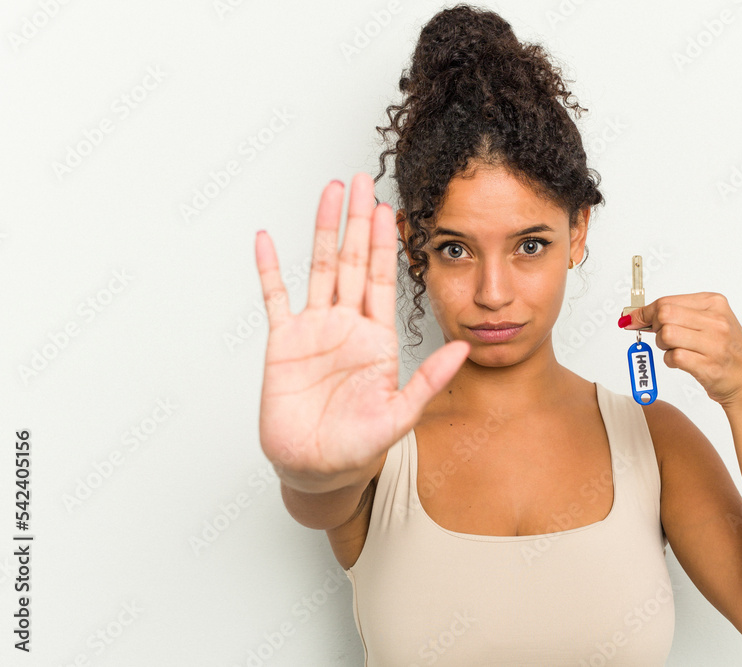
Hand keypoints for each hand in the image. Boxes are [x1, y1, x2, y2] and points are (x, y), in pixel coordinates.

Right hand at [254, 173, 469, 492]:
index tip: (390, 209)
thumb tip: (464, 349)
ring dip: (324, 231)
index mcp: (377, 338)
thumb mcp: (400, 414)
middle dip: (358, 221)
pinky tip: (267, 240)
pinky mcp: (283, 345)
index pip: (383, 279)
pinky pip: (274, 299)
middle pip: (353, 262)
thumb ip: (429, 380)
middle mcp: (347, 326)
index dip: (386, 243)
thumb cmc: (359, 448)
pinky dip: (269, 269)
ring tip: (329, 194)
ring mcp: (314, 332)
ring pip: (319, 269)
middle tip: (362, 180)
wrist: (317, 470)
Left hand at [620, 292, 741, 407]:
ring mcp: (714, 344)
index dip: (644, 312)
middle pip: (664, 315)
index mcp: (715, 303)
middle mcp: (716, 321)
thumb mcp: (710, 322)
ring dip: (664, 346)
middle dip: (654, 327)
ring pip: (666, 335)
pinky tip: (683, 362)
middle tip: (661, 337)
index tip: (632, 318)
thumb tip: (636, 315)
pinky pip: (673, 357)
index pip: (667, 301)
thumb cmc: (725, 351)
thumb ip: (678, 314)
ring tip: (677, 350)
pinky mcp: (708, 366)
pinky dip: (671, 361)